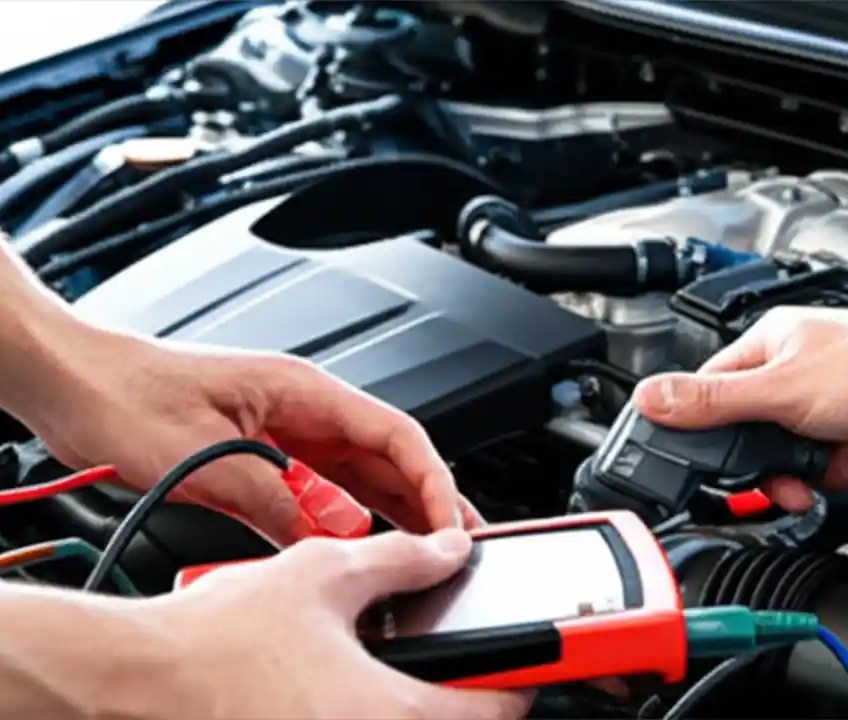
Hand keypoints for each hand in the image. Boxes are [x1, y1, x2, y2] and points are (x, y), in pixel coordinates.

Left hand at [22, 325, 469, 544]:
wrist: (75, 384)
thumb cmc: (126, 395)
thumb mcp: (205, 459)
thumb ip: (274, 500)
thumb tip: (327, 536)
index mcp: (303, 388)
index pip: (394, 433)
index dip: (431, 478)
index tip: (448, 520)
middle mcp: (303, 407)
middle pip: (387, 456)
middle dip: (425, 499)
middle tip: (452, 544)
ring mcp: (285, 431)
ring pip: (358, 475)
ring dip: (390, 512)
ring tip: (420, 549)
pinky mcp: (263, 456)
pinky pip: (319, 490)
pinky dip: (342, 519)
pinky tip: (353, 545)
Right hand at [144, 528, 531, 718]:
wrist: (138, 680)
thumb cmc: (218, 639)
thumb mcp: (327, 572)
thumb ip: (404, 559)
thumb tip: (449, 549)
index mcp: (392, 711)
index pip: (501, 711)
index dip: (522, 678)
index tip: (524, 660)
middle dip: (473, 699)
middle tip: (473, 667)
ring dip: (426, 709)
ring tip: (412, 673)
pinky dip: (378, 714)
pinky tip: (358, 687)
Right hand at [631, 306, 847, 510]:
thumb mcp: (780, 391)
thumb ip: (713, 402)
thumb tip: (651, 397)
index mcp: (767, 347)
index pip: (712, 396)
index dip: (712, 437)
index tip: (720, 467)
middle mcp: (797, 367)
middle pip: (759, 436)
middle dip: (782, 462)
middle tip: (793, 475)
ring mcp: (832, 397)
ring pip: (802, 455)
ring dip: (826, 465)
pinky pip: (839, 461)